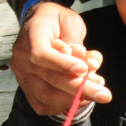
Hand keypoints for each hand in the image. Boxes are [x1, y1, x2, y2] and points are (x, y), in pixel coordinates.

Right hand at [10, 1, 109, 115]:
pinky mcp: (27, 88)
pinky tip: (82, 97)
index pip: (41, 54)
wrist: (38, 24)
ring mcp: (22, 74)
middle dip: (80, 88)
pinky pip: (43, 104)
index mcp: (31, 34)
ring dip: (74, 98)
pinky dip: (65, 104)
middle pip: (48, 79)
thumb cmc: (57, 21)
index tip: (85, 68)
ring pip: (45, 97)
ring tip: (96, 91)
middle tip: (105, 94)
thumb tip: (89, 66)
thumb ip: (77, 42)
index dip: (62, 64)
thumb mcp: (71, 21)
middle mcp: (21, 57)